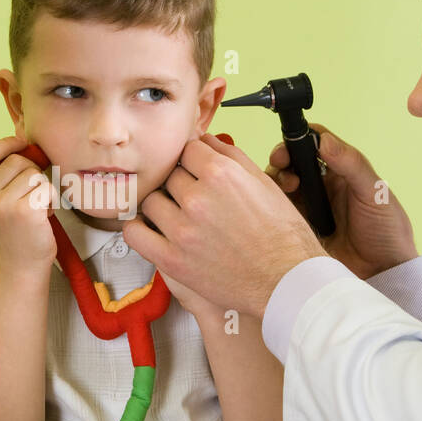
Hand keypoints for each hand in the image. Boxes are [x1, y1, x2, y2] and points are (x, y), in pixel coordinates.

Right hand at [0, 136, 56, 268]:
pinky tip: (43, 216)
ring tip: (36, 208)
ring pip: (33, 173)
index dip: (7, 143)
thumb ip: (4, 173)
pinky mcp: (24, 211)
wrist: (23, 266)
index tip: (23, 143)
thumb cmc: (17, 230)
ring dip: (42, 188)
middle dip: (32, 173)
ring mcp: (2, 204)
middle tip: (31, 197)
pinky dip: (51, 199)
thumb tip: (23, 134)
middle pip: (16, 161)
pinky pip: (46, 187)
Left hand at [123, 134, 326, 318]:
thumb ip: (230, 155)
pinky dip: (139, 229)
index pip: (187, 149)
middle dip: (181, 185)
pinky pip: (135, 233)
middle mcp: (198, 198)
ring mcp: (182, 230)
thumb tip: (204, 140)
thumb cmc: (280, 234)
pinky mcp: (172, 259)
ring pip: (151, 201)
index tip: (198, 173)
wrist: (286, 280)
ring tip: (178, 217)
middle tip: (194, 201)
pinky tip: (153, 231)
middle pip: (169, 175)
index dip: (194, 161)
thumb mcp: (263, 183)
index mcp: (221, 173)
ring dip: (162, 206)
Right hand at [266, 124, 417, 279]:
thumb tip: (324, 140)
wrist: (382, 274)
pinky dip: (269, 204)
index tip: (292, 143)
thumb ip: (352, 163)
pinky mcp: (295, 229)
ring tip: (288, 187)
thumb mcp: (373, 192)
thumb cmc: (387, 231)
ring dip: (276, 179)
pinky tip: (275, 205)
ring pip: (279, 185)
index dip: (299, 139)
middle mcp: (320, 186)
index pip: (314, 144)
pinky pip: (276, 212)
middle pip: (291, 162)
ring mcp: (306, 208)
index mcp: (340, 172)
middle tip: (281, 163)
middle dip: (282, 158)